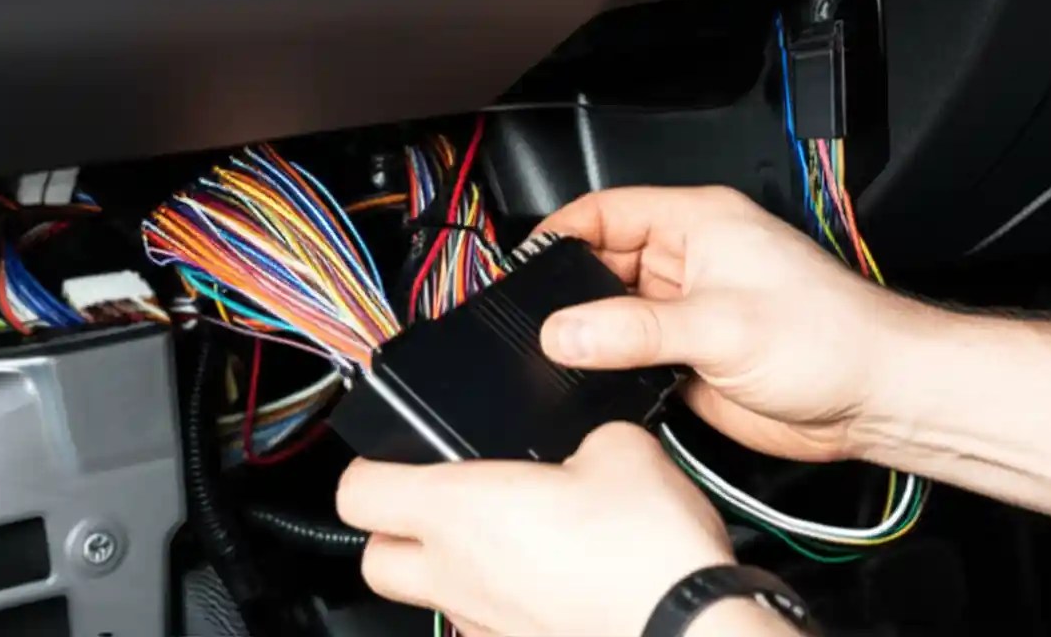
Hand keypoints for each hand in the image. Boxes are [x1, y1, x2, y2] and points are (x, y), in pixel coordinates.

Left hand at [336, 423, 733, 636]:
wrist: (694, 631)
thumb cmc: (647, 554)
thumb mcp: (621, 448)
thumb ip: (586, 433)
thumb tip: (590, 441)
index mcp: (456, 510)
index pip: (356, 491)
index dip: (370, 463)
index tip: (395, 451)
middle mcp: (456, 576)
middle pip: (373, 559)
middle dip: (392, 529)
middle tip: (433, 500)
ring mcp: (486, 627)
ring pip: (429, 599)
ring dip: (446, 568)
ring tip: (500, 538)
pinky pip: (484, 625)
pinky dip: (498, 600)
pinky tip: (548, 579)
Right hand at [536, 186, 915, 461]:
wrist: (878, 398)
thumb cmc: (834, 336)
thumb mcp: (722, 325)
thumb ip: (635, 329)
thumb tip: (564, 331)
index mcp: (697, 223)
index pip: (604, 211)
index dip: (557, 233)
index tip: (521, 265)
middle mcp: (688, 262)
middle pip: (599, 265)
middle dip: (567, 293)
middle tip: (536, 323)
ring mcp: (686, 312)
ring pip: (610, 316)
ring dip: (589, 336)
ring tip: (563, 356)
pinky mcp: (688, 359)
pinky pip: (629, 358)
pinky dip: (609, 371)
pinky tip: (597, 384)